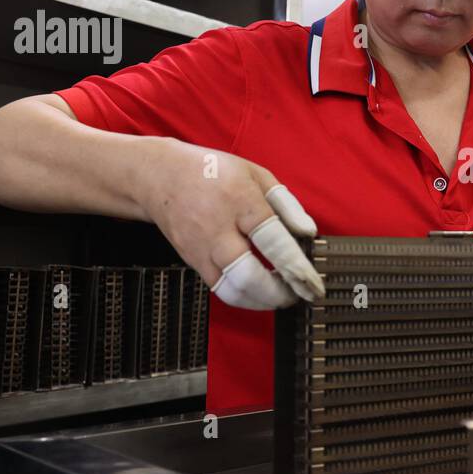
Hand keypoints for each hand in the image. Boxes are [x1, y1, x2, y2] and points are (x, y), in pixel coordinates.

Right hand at [138, 139, 324, 308]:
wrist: (159, 176)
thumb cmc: (212, 172)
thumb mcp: (256, 174)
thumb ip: (286, 204)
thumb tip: (308, 232)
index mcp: (240, 201)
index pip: (273, 241)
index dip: (296, 267)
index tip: (313, 283)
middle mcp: (218, 228)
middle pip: (249, 275)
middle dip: (279, 294)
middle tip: (299, 294)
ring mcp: (201, 248)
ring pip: (232, 291)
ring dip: (262, 301)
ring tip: (282, 296)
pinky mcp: (191, 261)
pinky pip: (220, 289)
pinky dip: (244, 296)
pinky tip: (260, 292)